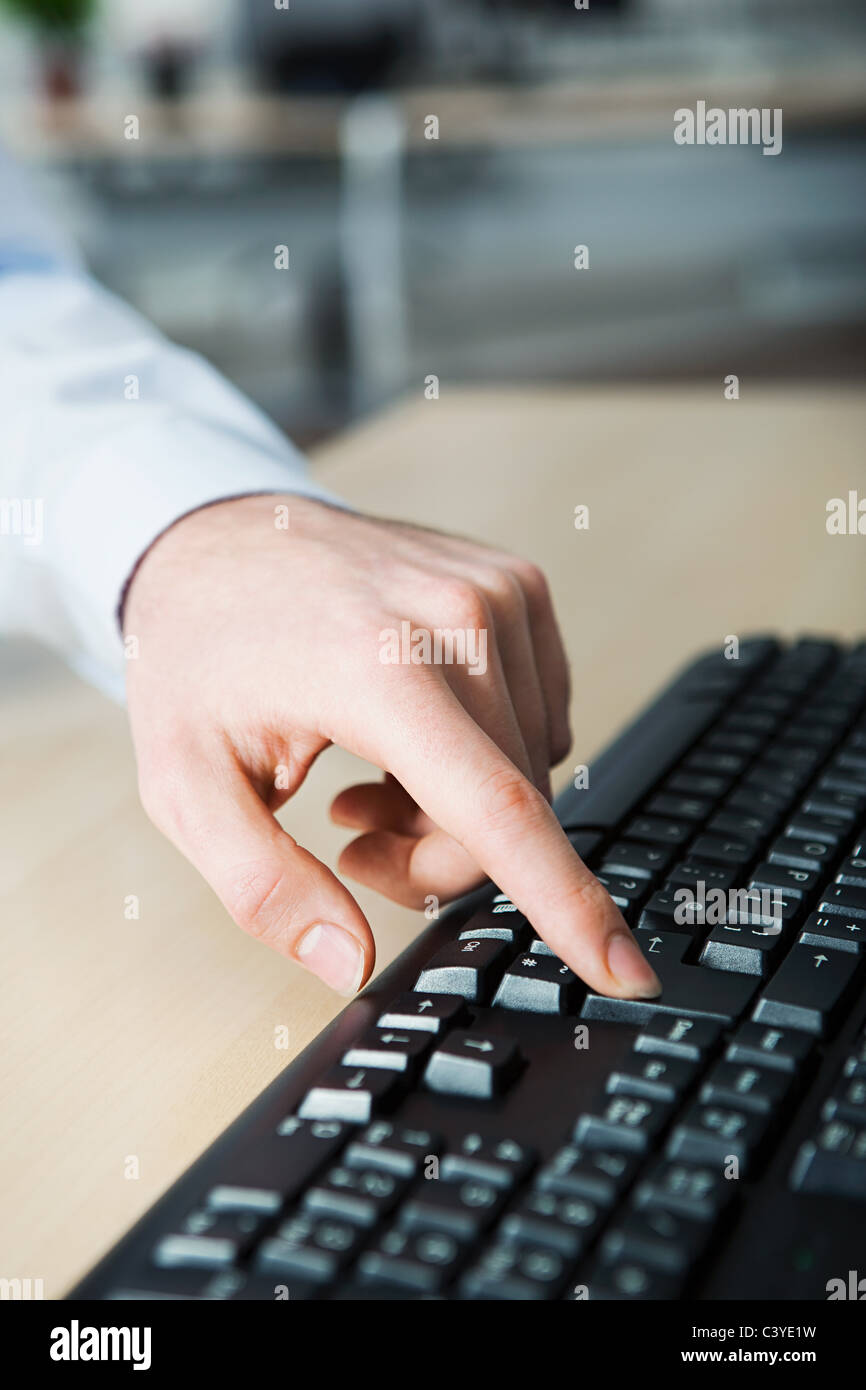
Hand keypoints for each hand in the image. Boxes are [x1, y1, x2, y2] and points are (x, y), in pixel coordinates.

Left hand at [123, 495, 660, 999]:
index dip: (565, 905)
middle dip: (436, 856)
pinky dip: (484, 751)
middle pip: (509, 810)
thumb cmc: (198, 655)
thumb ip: (264, 886)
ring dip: (458, 805)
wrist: (219, 536)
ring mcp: (498, 591)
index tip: (625, 971)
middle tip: (352, 836)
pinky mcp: (518, 586)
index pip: (498, 807)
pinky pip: (538, 719)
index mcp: (376, 666)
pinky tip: (409, 734)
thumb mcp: (186, 785)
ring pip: (530, 770)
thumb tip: (347, 960)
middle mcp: (457, 615)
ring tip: (367, 774)